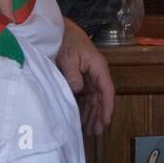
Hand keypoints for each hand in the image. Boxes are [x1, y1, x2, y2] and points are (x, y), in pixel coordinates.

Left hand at [54, 18, 114, 134]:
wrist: (56, 30)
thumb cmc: (65, 41)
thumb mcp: (68, 57)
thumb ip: (73, 75)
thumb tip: (78, 91)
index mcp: (98, 67)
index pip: (106, 90)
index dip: (107, 107)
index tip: (106, 122)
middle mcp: (96, 73)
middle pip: (101, 98)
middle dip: (99, 115)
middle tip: (96, 132)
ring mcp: (88, 76)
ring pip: (93, 98)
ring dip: (92, 113)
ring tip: (90, 130)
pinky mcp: (80, 77)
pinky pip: (85, 95)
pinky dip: (85, 107)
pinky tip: (82, 118)